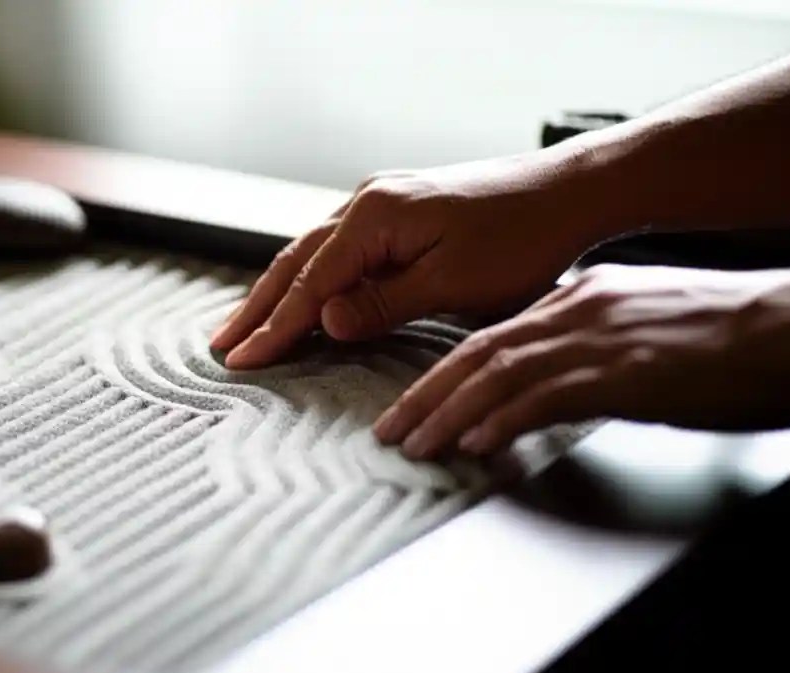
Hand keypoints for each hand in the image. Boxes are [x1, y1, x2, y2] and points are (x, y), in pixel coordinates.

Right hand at [210, 147, 619, 368]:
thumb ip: (384, 304)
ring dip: (279, 292)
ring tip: (246, 325)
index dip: (275, 327)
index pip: (310, 283)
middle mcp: (369, 202)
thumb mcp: (453, 284)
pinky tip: (305, 296)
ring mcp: (383, 204)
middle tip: (222, 346)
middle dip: (258, 307)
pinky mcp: (400, 213)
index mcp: (375, 217)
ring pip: (315, 254)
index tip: (242, 362)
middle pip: (298, 262)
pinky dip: (314, 278)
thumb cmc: (520, 239)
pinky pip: (341, 250)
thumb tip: (326, 321)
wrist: (567, 193)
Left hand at [375, 263, 789, 458]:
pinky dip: (506, 420)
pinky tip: (478, 443)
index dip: (445, 374)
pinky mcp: (624, 373)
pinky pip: (548, 398)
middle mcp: (577, 313)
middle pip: (478, 355)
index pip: (494, 338)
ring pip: (499, 376)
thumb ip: (599, 345)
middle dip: (426, 397)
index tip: (415, 403)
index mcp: (581, 300)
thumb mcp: (647, 325)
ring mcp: (598, 341)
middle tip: (389, 431)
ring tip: (415, 445)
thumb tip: (566, 377)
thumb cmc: (732, 333)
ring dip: (449, 414)